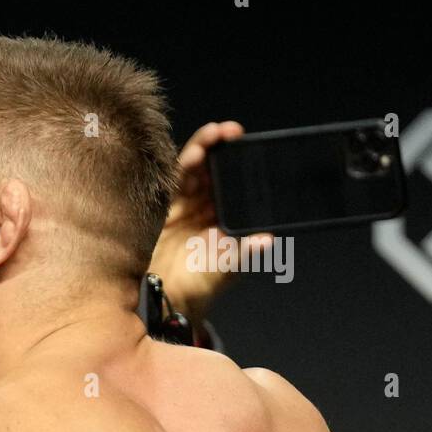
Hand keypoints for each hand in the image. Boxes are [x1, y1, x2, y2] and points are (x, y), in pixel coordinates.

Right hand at [149, 121, 272, 326]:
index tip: (247, 145)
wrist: (168, 299)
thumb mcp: (227, 268)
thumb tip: (266, 240)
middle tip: (229, 132)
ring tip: (210, 137)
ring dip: (200, 151)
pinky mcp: (165, 210)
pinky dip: (180, 168)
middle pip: (212, 168)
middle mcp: (207, 206)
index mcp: (226, 215)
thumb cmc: (201, 284)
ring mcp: (186, 206)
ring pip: (192, 170)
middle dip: (219, 147)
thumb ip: (244, 253)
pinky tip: (190, 155)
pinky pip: (172, 183)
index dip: (239, 161)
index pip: (234, 180)